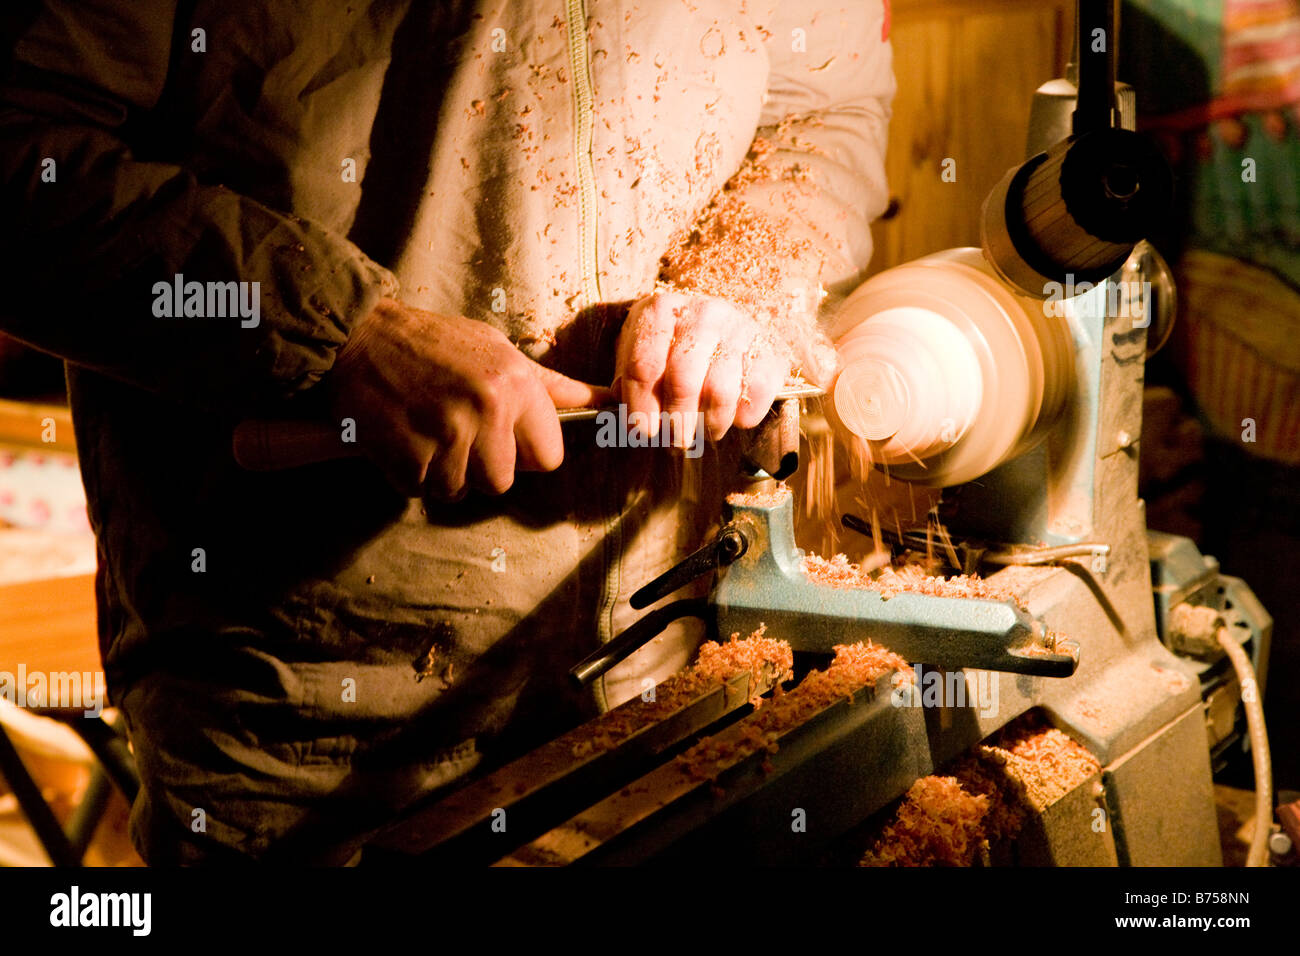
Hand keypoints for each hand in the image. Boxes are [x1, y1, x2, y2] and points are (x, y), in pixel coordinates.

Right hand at [327, 298, 607, 497]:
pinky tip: (403, 439)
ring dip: (441, 473)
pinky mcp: (406, 454)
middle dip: (479, 467)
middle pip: (503, 482)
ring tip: (426, 432)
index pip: (548, 458)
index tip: (500, 435)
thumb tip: (612, 401)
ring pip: (460, 491)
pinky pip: (420, 490)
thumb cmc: (436, 345)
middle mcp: (486, 409)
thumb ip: (553, 388)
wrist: (359, 337)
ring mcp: (444, 434)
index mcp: (516, 384)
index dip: (523, 453)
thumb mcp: (500, 352)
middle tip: (454, 432)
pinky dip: (409, 474)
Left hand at [614, 291, 789, 445]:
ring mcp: (739, 328)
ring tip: (705, 432)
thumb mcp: (643, 350)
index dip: (641, 406)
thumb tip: (630, 417)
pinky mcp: (768, 350)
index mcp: (662, 311)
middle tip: (676, 443)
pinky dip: (742, 417)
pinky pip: (754, 396)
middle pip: (683, 381)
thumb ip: (630, 380)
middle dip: (676, 422)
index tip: (643, 433)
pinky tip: (732, 416)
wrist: (728, 325)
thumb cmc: (675, 346)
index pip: (644, 366)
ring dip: (710, 424)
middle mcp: (702, 313)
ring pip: (720, 392)